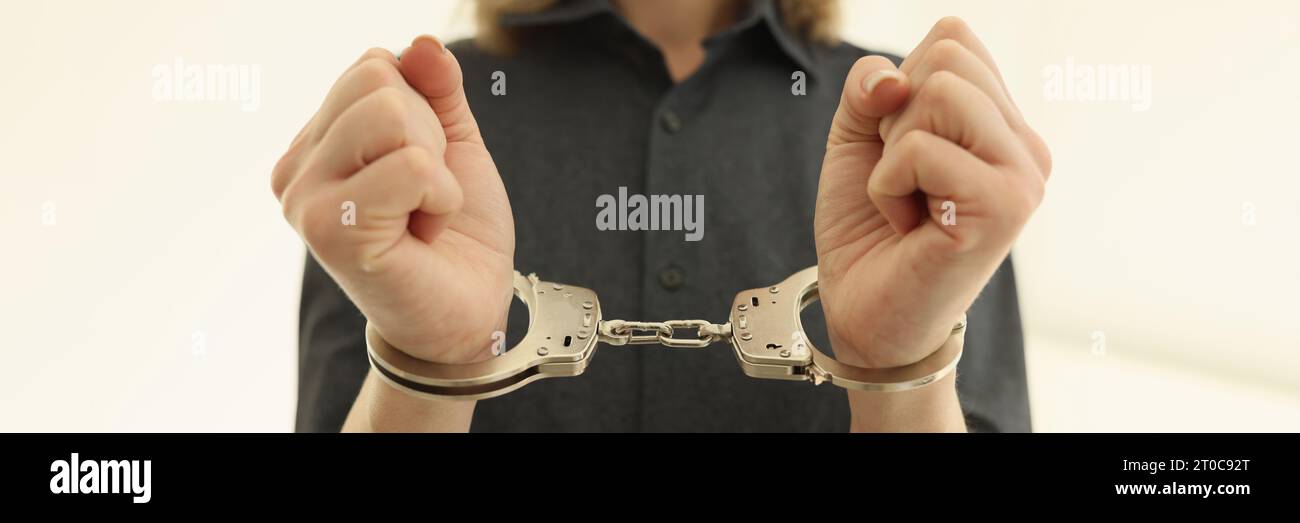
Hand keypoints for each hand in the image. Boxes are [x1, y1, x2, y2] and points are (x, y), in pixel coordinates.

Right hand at [272, 36, 513, 363]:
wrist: (468, 312)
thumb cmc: (456, 234)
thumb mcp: (454, 144)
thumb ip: (437, 90)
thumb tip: (421, 43)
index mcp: (318, 142)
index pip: (372, 67)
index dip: (423, 111)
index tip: (423, 170)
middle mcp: (297, 167)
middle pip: (378, 82)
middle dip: (431, 136)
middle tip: (424, 197)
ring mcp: (304, 198)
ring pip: (392, 115)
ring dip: (436, 170)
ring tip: (421, 214)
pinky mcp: (329, 229)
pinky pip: (411, 166)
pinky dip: (440, 198)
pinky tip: (422, 234)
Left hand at [815, 17, 1050, 368]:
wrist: (864, 312)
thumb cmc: (867, 228)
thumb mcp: (857, 138)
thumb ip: (869, 87)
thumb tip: (895, 78)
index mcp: (1000, 123)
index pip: (953, 40)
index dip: (900, 85)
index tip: (900, 147)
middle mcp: (1024, 146)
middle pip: (947, 57)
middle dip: (896, 116)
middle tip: (905, 178)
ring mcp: (1023, 176)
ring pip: (939, 92)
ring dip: (893, 151)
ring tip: (909, 200)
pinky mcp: (1004, 208)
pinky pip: (920, 149)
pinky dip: (887, 186)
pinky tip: (909, 225)